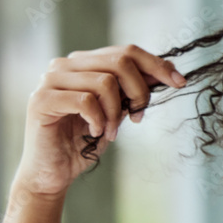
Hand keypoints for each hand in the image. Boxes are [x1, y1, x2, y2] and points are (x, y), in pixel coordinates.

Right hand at [10, 44, 186, 198]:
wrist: (53, 171)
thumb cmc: (84, 141)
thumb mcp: (117, 111)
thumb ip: (133, 90)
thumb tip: (167, 72)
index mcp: (84, 63)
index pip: (127, 51)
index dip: (157, 65)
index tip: (180, 82)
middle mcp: (65, 65)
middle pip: (120, 61)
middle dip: (140, 91)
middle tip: (138, 117)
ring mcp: (51, 80)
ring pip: (105, 82)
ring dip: (117, 112)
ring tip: (111, 132)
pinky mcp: (42, 100)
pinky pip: (86, 101)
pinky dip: (99, 119)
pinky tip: (95, 132)